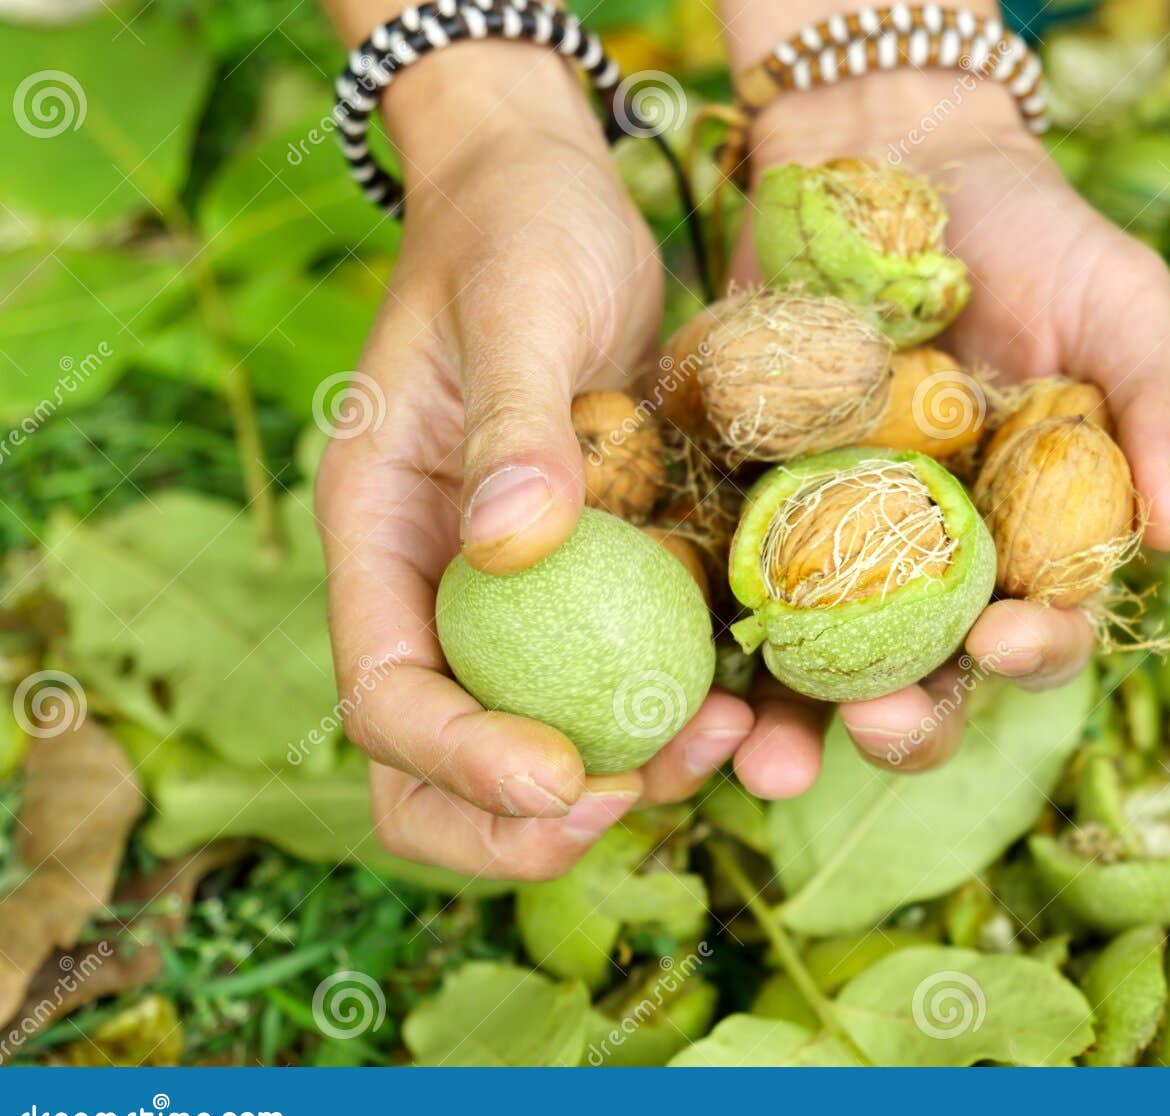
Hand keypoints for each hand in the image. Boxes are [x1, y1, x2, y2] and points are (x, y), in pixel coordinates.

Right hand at [315, 44, 751, 879]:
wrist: (556, 199)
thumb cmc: (518, 231)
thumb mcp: (517, 306)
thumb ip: (511, 423)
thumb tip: (510, 547)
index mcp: (381, 536)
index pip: (385, 695)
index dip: (459, 762)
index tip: (562, 780)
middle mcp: (437, 588)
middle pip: (433, 768)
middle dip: (518, 821)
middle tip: (625, 804)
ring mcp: (519, 597)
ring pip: (538, 742)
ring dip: (619, 779)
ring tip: (719, 749)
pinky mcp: (598, 583)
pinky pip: (626, 682)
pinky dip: (676, 717)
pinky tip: (746, 704)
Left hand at [728, 74, 1169, 793]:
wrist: (887, 155)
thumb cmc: (1027, 231)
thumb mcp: (1119, 295)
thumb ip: (1161, 402)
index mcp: (1028, 539)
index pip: (1042, 626)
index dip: (1035, 651)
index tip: (1013, 640)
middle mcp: (930, 563)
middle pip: (923, 677)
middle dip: (906, 721)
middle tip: (877, 726)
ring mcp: (828, 541)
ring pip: (812, 663)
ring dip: (790, 720)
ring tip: (758, 753)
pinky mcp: (741, 502)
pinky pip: (720, 583)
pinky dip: (703, 630)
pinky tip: (686, 665)